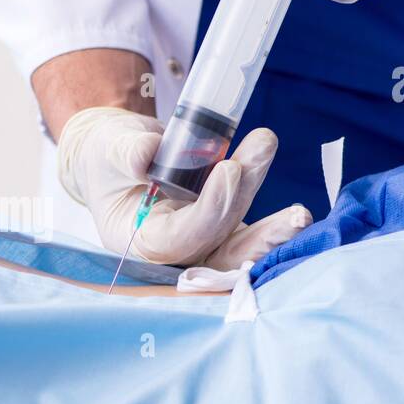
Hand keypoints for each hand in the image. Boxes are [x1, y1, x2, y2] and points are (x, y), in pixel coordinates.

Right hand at [56, 107, 310, 268]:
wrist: (117, 155)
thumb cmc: (107, 157)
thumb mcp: (108, 150)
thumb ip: (126, 154)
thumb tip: (146, 153)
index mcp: (137, 244)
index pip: (179, 239)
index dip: (208, 210)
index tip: (228, 170)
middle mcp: (172, 253)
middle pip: (221, 250)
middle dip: (260, 232)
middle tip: (296, 211)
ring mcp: (200, 242)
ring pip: (241, 238)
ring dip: (270, 211)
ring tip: (273, 154)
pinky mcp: (220, 229)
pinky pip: (249, 227)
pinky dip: (270, 207)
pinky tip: (274, 168)